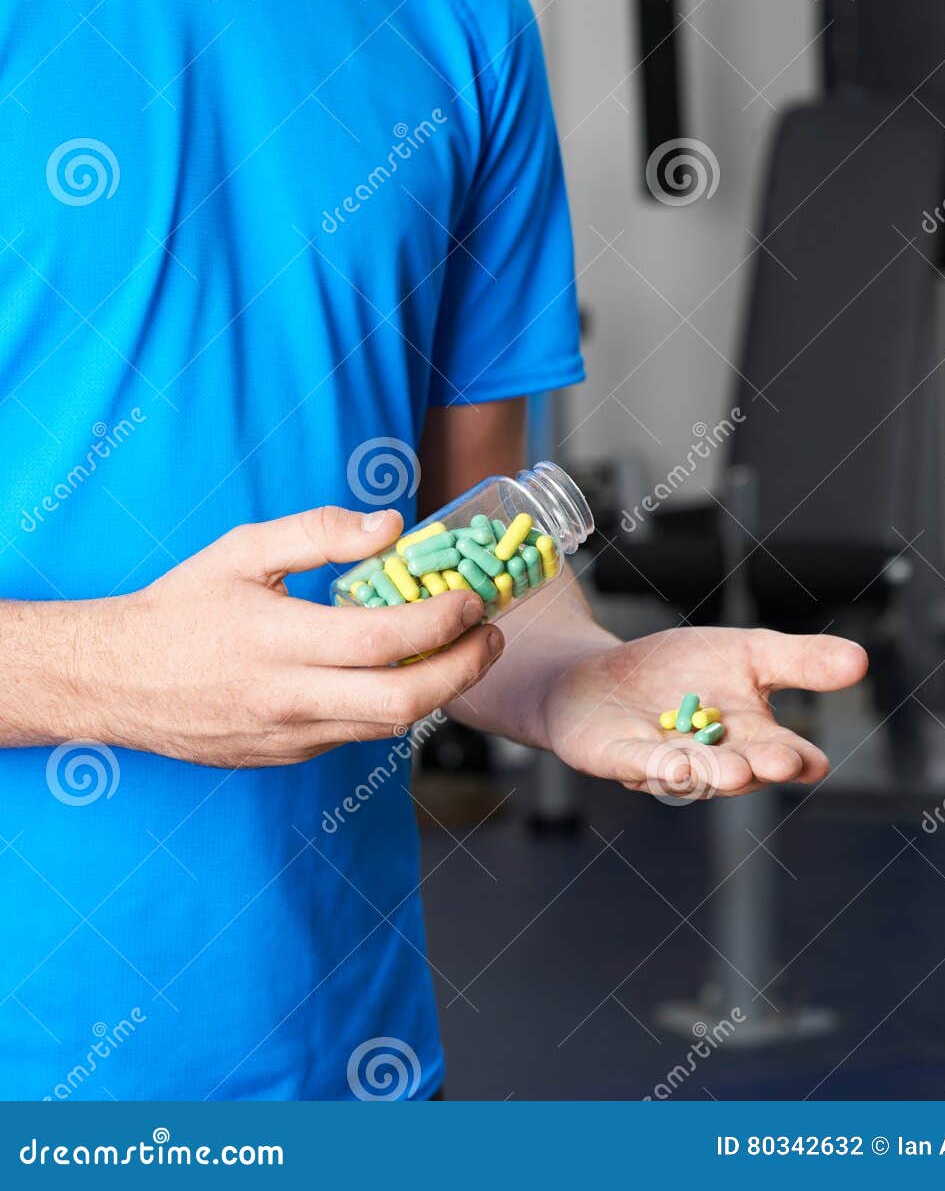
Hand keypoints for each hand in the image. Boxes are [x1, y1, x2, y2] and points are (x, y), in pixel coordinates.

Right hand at [63, 507, 501, 767]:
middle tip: (491, 637)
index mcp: (278, 641)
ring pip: (386, 727)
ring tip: (461, 652)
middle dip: (464, 670)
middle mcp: (288, 699)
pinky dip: (390, 706)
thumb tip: (390, 525)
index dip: (442, 622)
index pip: (383, 641)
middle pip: (402, 702)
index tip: (472, 599)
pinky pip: (355, 734)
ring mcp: (288, 737)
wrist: (116, 680)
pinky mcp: (285, 756)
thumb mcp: (242, 550)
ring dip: (437, 692)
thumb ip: (319, 532)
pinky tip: (402, 672)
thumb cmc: (181, 607)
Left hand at [542, 625, 866, 799]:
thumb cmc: (679, 670)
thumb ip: (799, 661)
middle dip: (760, 765)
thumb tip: (861, 660)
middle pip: (743, 767)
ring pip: (695, 773)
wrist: (599, 676)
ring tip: (735, 771)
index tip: (813, 761)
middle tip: (781, 761)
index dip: (797, 760)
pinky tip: (673, 766)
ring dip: (713, 773)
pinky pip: (641, 765)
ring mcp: (666, 764)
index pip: (782, 753)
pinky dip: (657, 766)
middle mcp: (713, 760)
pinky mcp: (621, 758)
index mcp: (749, 737)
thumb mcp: (745, 653)